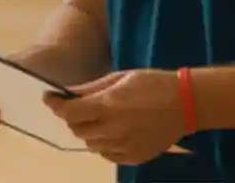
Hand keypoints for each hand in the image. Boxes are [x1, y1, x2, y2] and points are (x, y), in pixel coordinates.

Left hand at [44, 69, 186, 165]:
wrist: (186, 104)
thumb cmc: (153, 84)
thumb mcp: (121, 77)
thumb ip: (92, 88)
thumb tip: (68, 92)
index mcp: (108, 106)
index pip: (69, 112)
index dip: (55, 105)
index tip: (49, 98)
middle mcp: (112, 129)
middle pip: (77, 129)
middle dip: (73, 117)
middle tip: (79, 107)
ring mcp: (123, 146)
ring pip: (90, 144)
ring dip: (89, 131)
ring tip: (101, 118)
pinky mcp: (133, 158)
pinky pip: (107, 154)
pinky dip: (104, 144)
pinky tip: (115, 131)